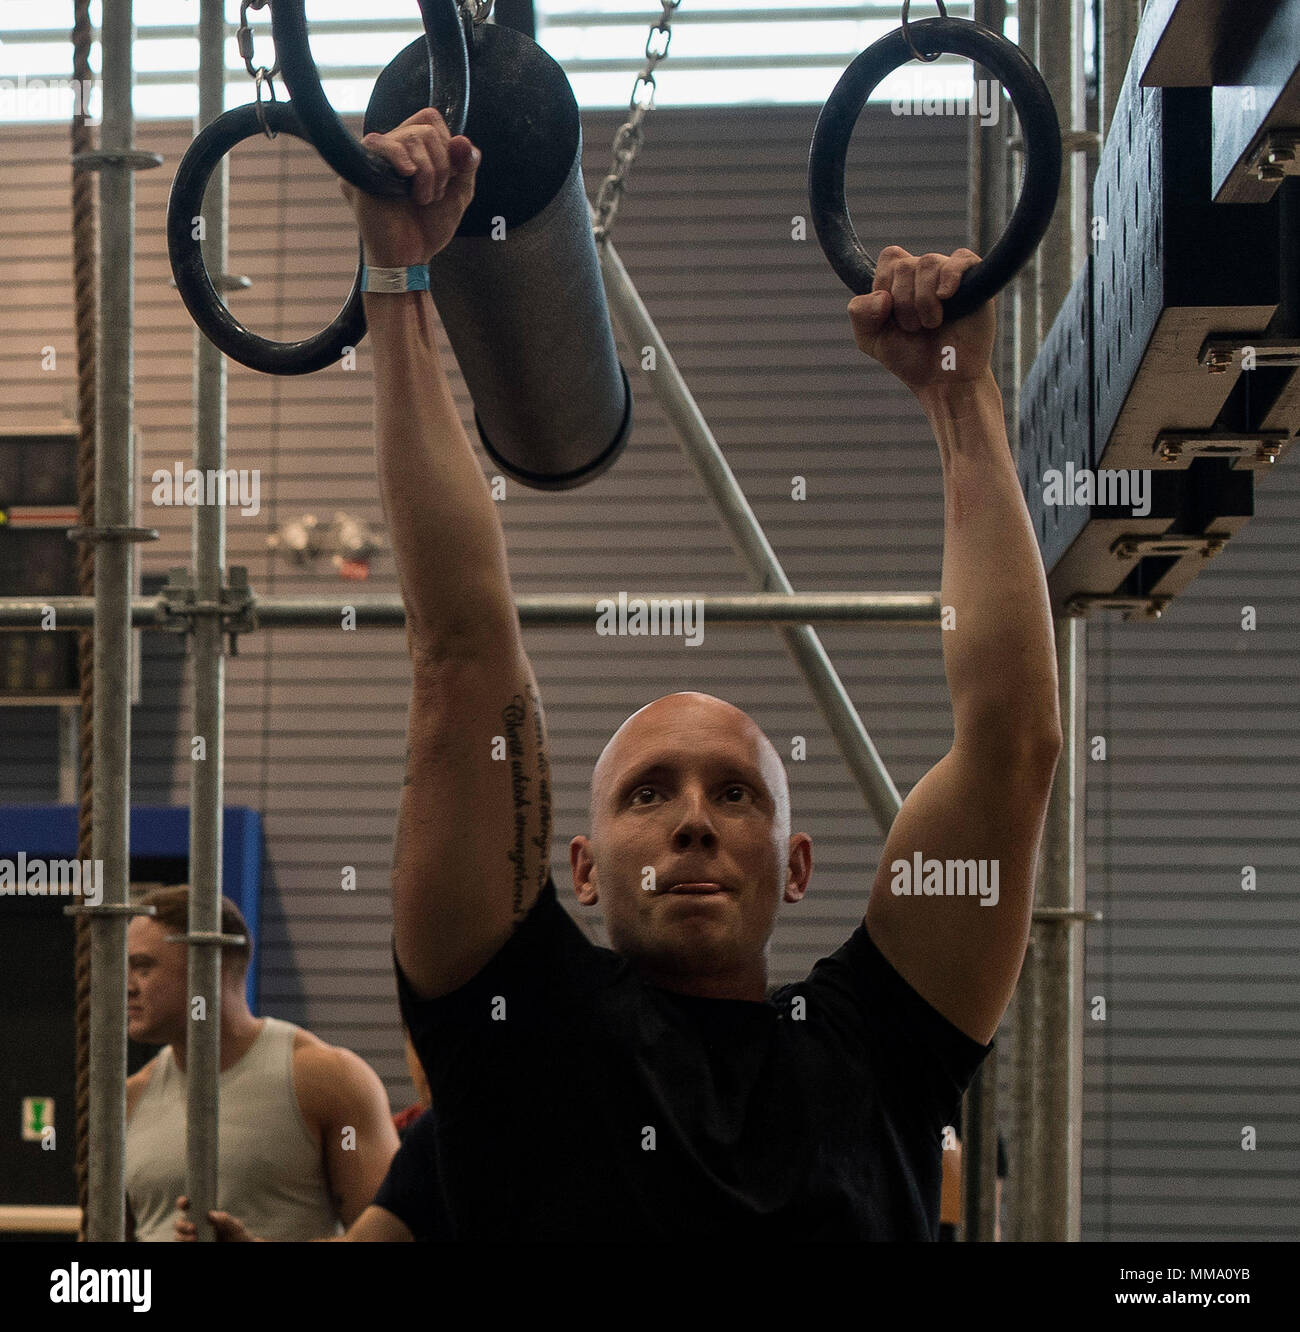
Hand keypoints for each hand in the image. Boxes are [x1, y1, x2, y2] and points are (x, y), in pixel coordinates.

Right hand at [173, 1193, 257, 1241]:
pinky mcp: (193, 1245)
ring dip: (182, 1235)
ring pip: (178, 1235)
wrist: (241, 1247)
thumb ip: (225, 1219)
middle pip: (179, 1222)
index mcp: (204, 1215)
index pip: (189, 1206)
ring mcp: (193, 1237)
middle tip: (193, 1227)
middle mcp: (196, 1225)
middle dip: (181, 1224)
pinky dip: (184, 1242)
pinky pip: (182, 1244)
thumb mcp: (235, 1226)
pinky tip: (194, 1242)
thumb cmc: (237, 1235)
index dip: (183, 1202)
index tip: (185, 1202)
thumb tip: (211, 1214)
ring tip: (194, 1238)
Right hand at [338, 108, 480, 268]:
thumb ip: (466, 166)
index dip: (447, 144)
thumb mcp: (458, 194)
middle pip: (425, 129)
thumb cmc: (428, 229)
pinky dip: (402, 160)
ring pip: (410, 138)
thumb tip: (464, 140)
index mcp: (413, 150)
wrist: (410, 258)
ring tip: (421, 200)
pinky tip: (407, 179)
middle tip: (434, 196)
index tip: (449, 177)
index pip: (430, 119)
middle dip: (442, 166)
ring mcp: (375, 158)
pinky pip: (380, 143)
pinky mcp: (361, 170)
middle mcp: (392, 149)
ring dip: (427, 173)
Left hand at [847, 247, 995, 397]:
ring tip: (932, 324)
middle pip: (904, 265)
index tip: (889, 313)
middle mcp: (925, 273)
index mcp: (901, 280)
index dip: (885, 283)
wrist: (942, 381)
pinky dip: (950, 275)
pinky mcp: (976, 282)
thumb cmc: (909, 358)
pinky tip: (945, 296)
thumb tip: (882, 296)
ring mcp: (951, 275)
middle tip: (915, 328)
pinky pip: (962, 259)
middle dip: (903, 303)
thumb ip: (860, 314)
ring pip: (928, 263)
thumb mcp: (872, 340)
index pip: (890, 257)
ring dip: (923, 301)